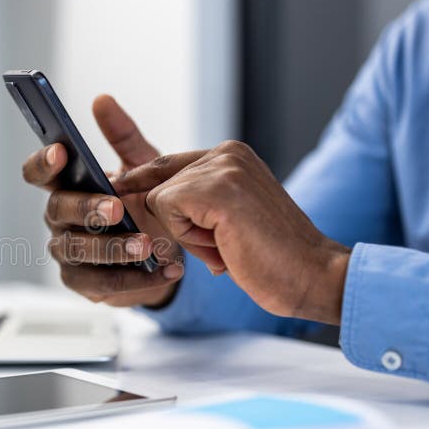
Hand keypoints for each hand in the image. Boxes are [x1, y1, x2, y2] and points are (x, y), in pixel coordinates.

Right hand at [22, 95, 182, 306]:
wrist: (162, 252)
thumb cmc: (143, 205)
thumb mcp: (140, 168)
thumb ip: (122, 137)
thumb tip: (102, 99)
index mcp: (66, 185)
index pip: (38, 172)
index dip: (43, 162)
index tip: (61, 151)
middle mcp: (59, 218)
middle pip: (58, 210)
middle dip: (87, 208)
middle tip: (117, 209)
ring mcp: (67, 251)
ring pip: (77, 249)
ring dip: (112, 248)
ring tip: (147, 245)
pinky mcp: (82, 282)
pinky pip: (101, 282)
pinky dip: (134, 278)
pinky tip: (163, 269)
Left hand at [113, 140, 350, 323]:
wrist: (312, 275)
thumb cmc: (268, 257)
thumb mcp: (222, 220)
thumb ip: (192, 202)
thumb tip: (139, 198)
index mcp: (230, 157)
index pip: (165, 163)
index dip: (139, 180)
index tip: (116, 184)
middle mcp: (226, 153)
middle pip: (156, 181)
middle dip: (176, 222)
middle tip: (222, 242)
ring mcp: (223, 166)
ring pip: (160, 198)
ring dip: (186, 233)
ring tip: (226, 243)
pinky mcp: (217, 187)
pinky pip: (166, 209)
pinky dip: (188, 237)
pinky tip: (223, 244)